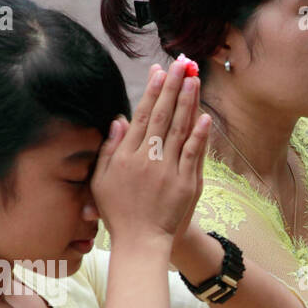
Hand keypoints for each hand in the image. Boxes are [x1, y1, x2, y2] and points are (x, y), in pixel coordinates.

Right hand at [91, 56, 210, 249]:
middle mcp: (148, 159)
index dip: (153, 91)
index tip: (159, 72)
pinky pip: (194, 155)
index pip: (143, 115)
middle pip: (164, 116)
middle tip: (182, 65)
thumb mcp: (102, 180)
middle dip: (173, 87)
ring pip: (181, 130)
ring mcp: (169, 171)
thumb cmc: (119, 212)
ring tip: (195, 80)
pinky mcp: (186, 184)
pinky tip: (205, 116)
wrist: (141, 242)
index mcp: (128, 155)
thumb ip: (110, 148)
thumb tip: (120, 119)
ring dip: (188, 103)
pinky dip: (200, 135)